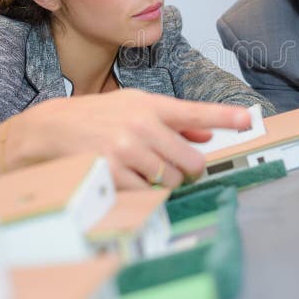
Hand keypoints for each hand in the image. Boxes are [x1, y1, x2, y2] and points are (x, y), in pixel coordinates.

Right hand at [0, 89, 250, 188]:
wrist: (50, 130)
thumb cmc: (96, 116)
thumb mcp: (134, 107)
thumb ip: (173, 122)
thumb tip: (206, 134)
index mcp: (151, 106)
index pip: (196, 112)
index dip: (225, 118)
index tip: (248, 120)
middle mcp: (142, 125)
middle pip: (191, 161)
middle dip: (189, 169)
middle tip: (178, 166)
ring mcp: (127, 150)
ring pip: (171, 180)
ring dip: (166, 181)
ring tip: (145, 168)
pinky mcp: (113, 173)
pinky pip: (147, 192)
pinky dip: (144, 190)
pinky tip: (129, 176)